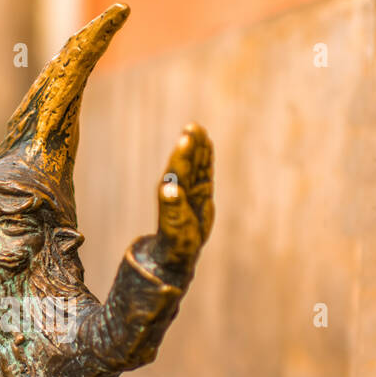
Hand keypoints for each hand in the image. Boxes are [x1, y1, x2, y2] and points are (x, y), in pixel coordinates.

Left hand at [153, 123, 214, 275]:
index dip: (183, 153)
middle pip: (186, 161)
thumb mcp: (174, 225)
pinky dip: (206, 157)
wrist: (179, 249)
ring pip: (196, 163)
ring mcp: (190, 187)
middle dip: (190, 144)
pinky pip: (204, 170)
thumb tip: (168, 189)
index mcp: (172, 191)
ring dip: (197, 146)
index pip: (178, 168)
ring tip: (198, 129)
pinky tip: (207, 144)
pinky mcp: (201, 191)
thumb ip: (172, 206)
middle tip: (193, 127)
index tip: (186, 137)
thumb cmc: (175, 239)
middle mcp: (180, 185)